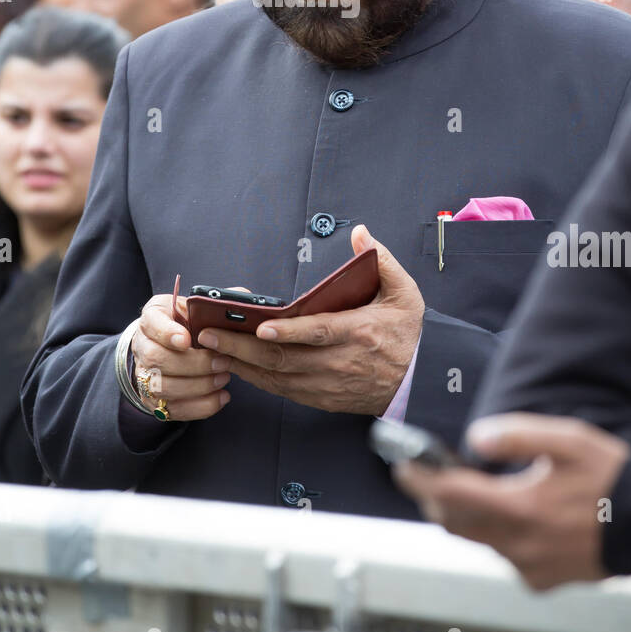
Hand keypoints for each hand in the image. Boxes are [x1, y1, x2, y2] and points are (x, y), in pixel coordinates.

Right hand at [131, 292, 231, 421]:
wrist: (172, 345)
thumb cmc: (189, 322)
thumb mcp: (197, 306)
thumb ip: (214, 303)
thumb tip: (239, 300)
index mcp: (152, 316)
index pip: (152, 322)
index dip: (168, 333)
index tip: (187, 339)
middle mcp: (142, 345)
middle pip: (157, 359)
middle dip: (194, 364)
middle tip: (222, 361)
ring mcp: (145, 375)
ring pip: (164, 387)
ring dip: (199, 386)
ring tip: (224, 377)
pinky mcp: (155, 400)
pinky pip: (174, 410)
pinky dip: (201, 405)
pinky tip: (221, 396)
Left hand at [195, 225, 423, 415]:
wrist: (420, 382)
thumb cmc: (408, 335)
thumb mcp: (405, 293)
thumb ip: (382, 261)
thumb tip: (360, 233)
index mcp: (359, 332)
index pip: (318, 332)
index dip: (288, 332)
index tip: (261, 326)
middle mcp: (340, 361)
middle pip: (285, 358)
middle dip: (243, 347)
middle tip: (211, 335)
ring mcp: (329, 384)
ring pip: (279, 377)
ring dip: (243, 365)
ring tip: (214, 349)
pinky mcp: (323, 398)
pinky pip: (284, 391)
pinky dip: (258, 380)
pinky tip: (238, 367)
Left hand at [394, 413, 630, 590]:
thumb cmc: (615, 479)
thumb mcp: (567, 439)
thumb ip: (517, 434)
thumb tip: (476, 437)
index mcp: (521, 508)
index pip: (450, 494)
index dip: (421, 477)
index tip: (403, 462)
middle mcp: (520, 544)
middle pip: (455, 523)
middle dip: (432, 496)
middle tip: (422, 471)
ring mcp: (530, 566)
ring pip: (476, 541)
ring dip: (459, 514)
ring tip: (456, 485)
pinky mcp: (542, 579)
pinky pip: (501, 555)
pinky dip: (490, 533)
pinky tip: (499, 512)